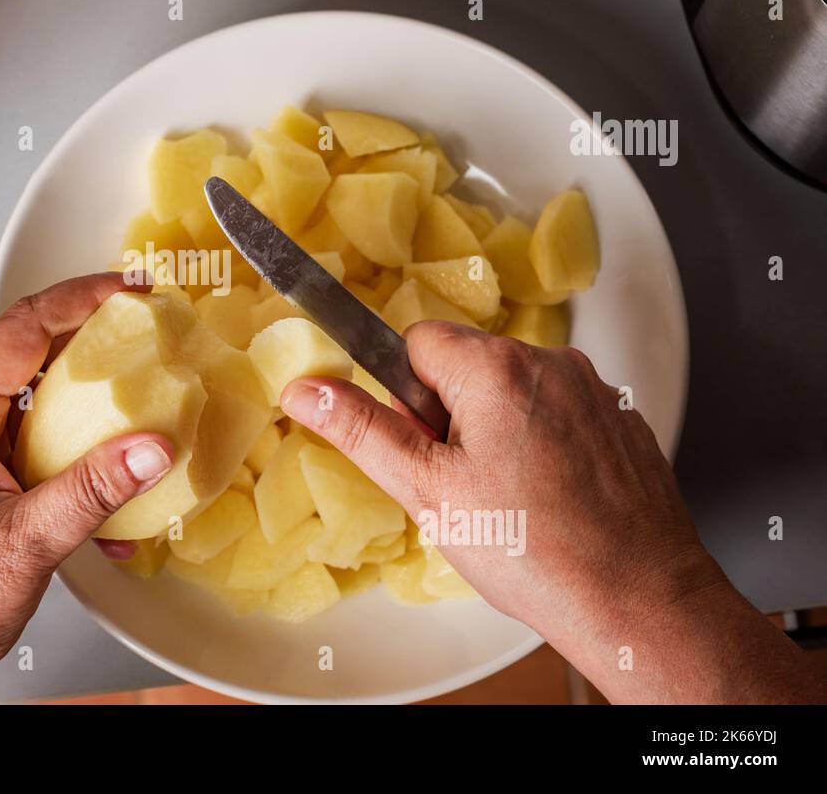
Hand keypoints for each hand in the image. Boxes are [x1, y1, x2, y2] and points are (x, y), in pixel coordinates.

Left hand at [0, 273, 172, 703]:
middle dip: (96, 344)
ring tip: (148, 401)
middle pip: (34, 358)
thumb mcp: (23, 544)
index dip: (79, 300)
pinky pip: (46, 452)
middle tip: (151, 332)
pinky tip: (119, 492)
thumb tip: (150, 446)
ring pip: (45, 406)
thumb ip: (93, 491)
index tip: (129, 289)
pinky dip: (87, 462)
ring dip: (96, 408)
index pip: (18, 331)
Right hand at [281, 321, 825, 703]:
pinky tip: (546, 501)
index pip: (416, 341)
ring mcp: (595, 391)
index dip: (405, 396)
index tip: (421, 444)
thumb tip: (305, 388)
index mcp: (496, 367)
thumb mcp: (427, 491)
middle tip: (460, 483)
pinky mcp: (622, 423)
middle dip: (449, 414)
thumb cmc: (535, 552)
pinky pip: (559, 415)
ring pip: (513, 393)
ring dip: (496, 431)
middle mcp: (551, 362)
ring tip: (507, 500)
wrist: (640, 603)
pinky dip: (543, 447)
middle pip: (466, 365)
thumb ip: (360, 430)